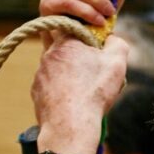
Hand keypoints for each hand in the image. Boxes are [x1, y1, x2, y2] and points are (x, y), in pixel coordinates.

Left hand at [31, 35, 129, 153]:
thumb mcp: (116, 62)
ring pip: (59, 69)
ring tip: (85, 92)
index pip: (77, 28)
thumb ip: (117, 43)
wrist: (70, 125)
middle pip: (68, 49)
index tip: (99, 52)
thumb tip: (112, 38)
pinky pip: (51, 86)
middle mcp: (49, 54)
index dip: (90, 39)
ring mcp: (40, 74)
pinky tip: (73, 102)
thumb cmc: (94, 92)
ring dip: (71, 76)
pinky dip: (62, 91)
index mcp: (67, 41)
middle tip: (95, 74)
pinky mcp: (36, 91)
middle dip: (81, 59)